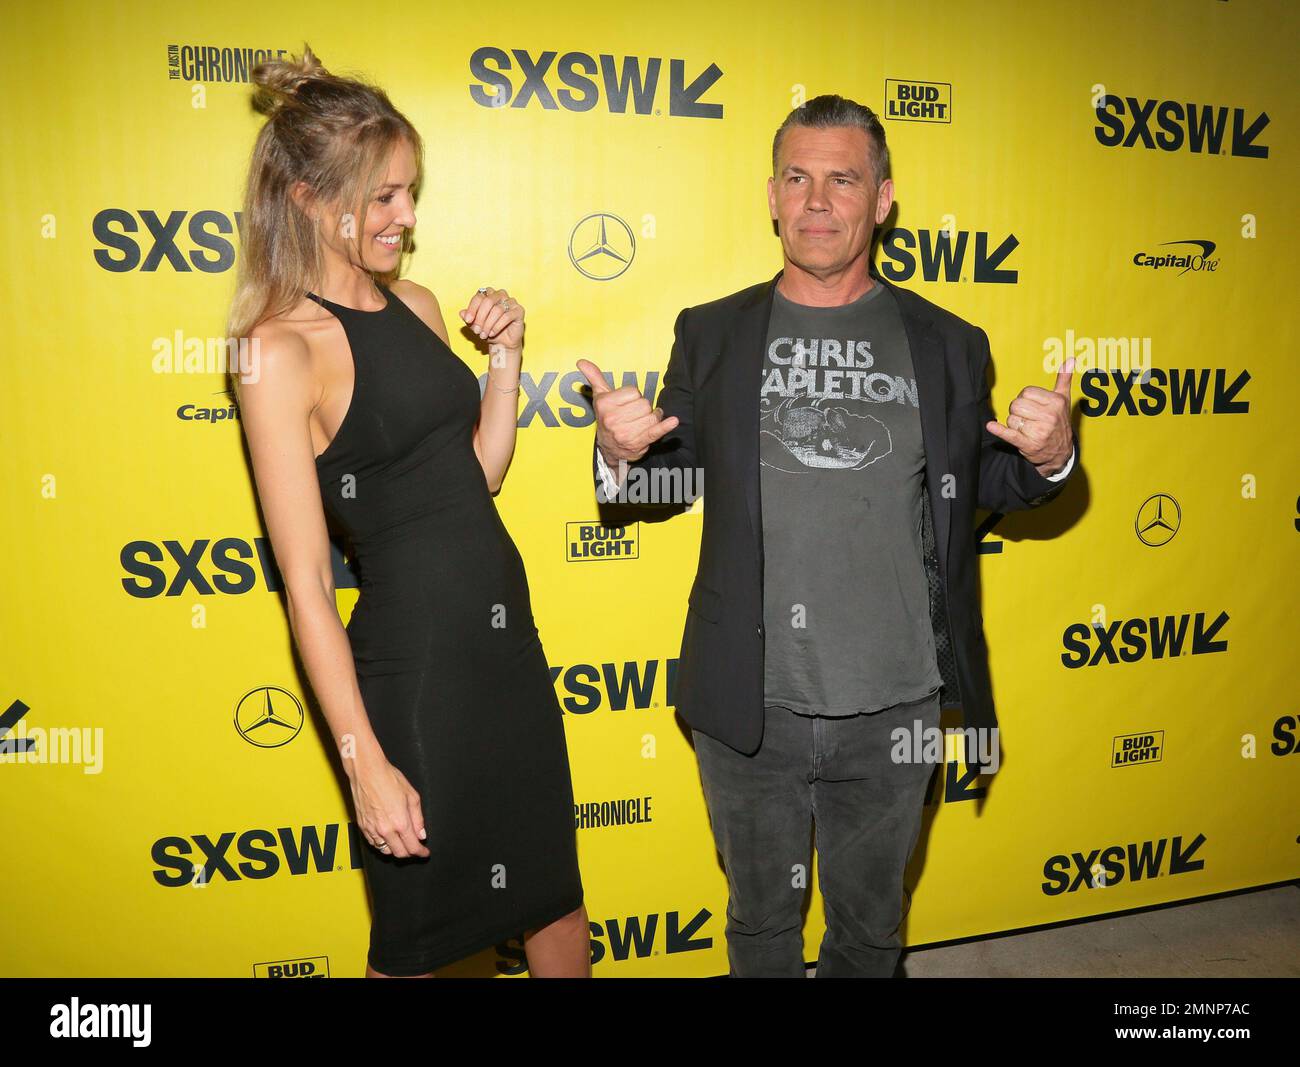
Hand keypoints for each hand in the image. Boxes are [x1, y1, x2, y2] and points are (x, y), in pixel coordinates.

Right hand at [349, 758, 428, 858]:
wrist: (367, 772)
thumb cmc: (388, 779)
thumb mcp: (412, 796)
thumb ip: (418, 818)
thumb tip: (421, 834)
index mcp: (400, 822)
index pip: (413, 847)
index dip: (421, 852)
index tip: (424, 852)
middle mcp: (385, 829)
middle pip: (399, 853)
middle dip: (409, 853)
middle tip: (415, 848)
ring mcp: (372, 829)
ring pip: (385, 851)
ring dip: (395, 849)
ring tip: (401, 842)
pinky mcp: (362, 826)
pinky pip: (373, 843)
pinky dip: (382, 844)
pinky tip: (387, 837)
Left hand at [460, 286, 523, 357]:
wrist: (503, 344)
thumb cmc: (489, 331)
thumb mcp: (476, 326)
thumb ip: (469, 318)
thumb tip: (461, 313)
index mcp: (489, 294)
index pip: (479, 297)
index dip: (472, 308)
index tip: (468, 320)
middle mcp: (500, 295)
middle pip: (488, 301)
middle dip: (480, 317)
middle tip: (476, 330)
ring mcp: (511, 302)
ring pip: (497, 310)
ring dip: (488, 324)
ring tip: (483, 335)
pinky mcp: (519, 311)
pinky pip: (507, 316)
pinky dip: (497, 326)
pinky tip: (492, 333)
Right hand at [577, 358, 678, 463]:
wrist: (610, 449)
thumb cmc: (607, 419)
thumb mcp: (599, 398)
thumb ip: (594, 378)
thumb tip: (581, 361)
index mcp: (605, 404)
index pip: (634, 391)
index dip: (634, 397)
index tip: (627, 405)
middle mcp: (613, 419)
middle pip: (644, 404)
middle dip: (643, 408)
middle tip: (635, 416)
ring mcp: (626, 433)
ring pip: (652, 416)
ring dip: (652, 419)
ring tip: (642, 423)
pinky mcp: (639, 443)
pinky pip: (655, 431)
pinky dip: (665, 427)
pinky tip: (673, 421)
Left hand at [985, 356, 1074, 477]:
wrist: (1061, 453)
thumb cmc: (1059, 423)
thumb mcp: (1064, 400)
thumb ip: (1064, 380)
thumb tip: (1071, 360)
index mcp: (1056, 402)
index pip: (1026, 392)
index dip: (1025, 398)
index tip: (1032, 406)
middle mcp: (1049, 416)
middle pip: (1016, 404)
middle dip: (1017, 411)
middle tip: (1027, 418)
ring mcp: (1039, 431)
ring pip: (1011, 419)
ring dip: (1014, 424)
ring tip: (1026, 429)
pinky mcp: (1029, 444)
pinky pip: (1009, 434)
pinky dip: (999, 430)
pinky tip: (991, 426)